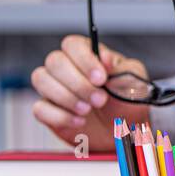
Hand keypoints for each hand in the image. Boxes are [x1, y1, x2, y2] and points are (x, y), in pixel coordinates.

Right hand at [31, 35, 150, 148]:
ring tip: (88, 110)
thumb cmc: (127, 102)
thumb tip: (104, 59)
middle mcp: (67, 67)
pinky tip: (79, 121)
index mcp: (89, 55)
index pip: (73, 44)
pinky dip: (60, 116)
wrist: (124, 130)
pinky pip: (39, 108)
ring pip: (41, 80)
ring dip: (66, 97)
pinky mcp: (48, 110)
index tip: (101, 79)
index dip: (84, 60)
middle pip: (55, 61)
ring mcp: (54, 88)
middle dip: (78, 83)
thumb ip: (123, 69)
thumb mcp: (135, 83)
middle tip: (100, 99)